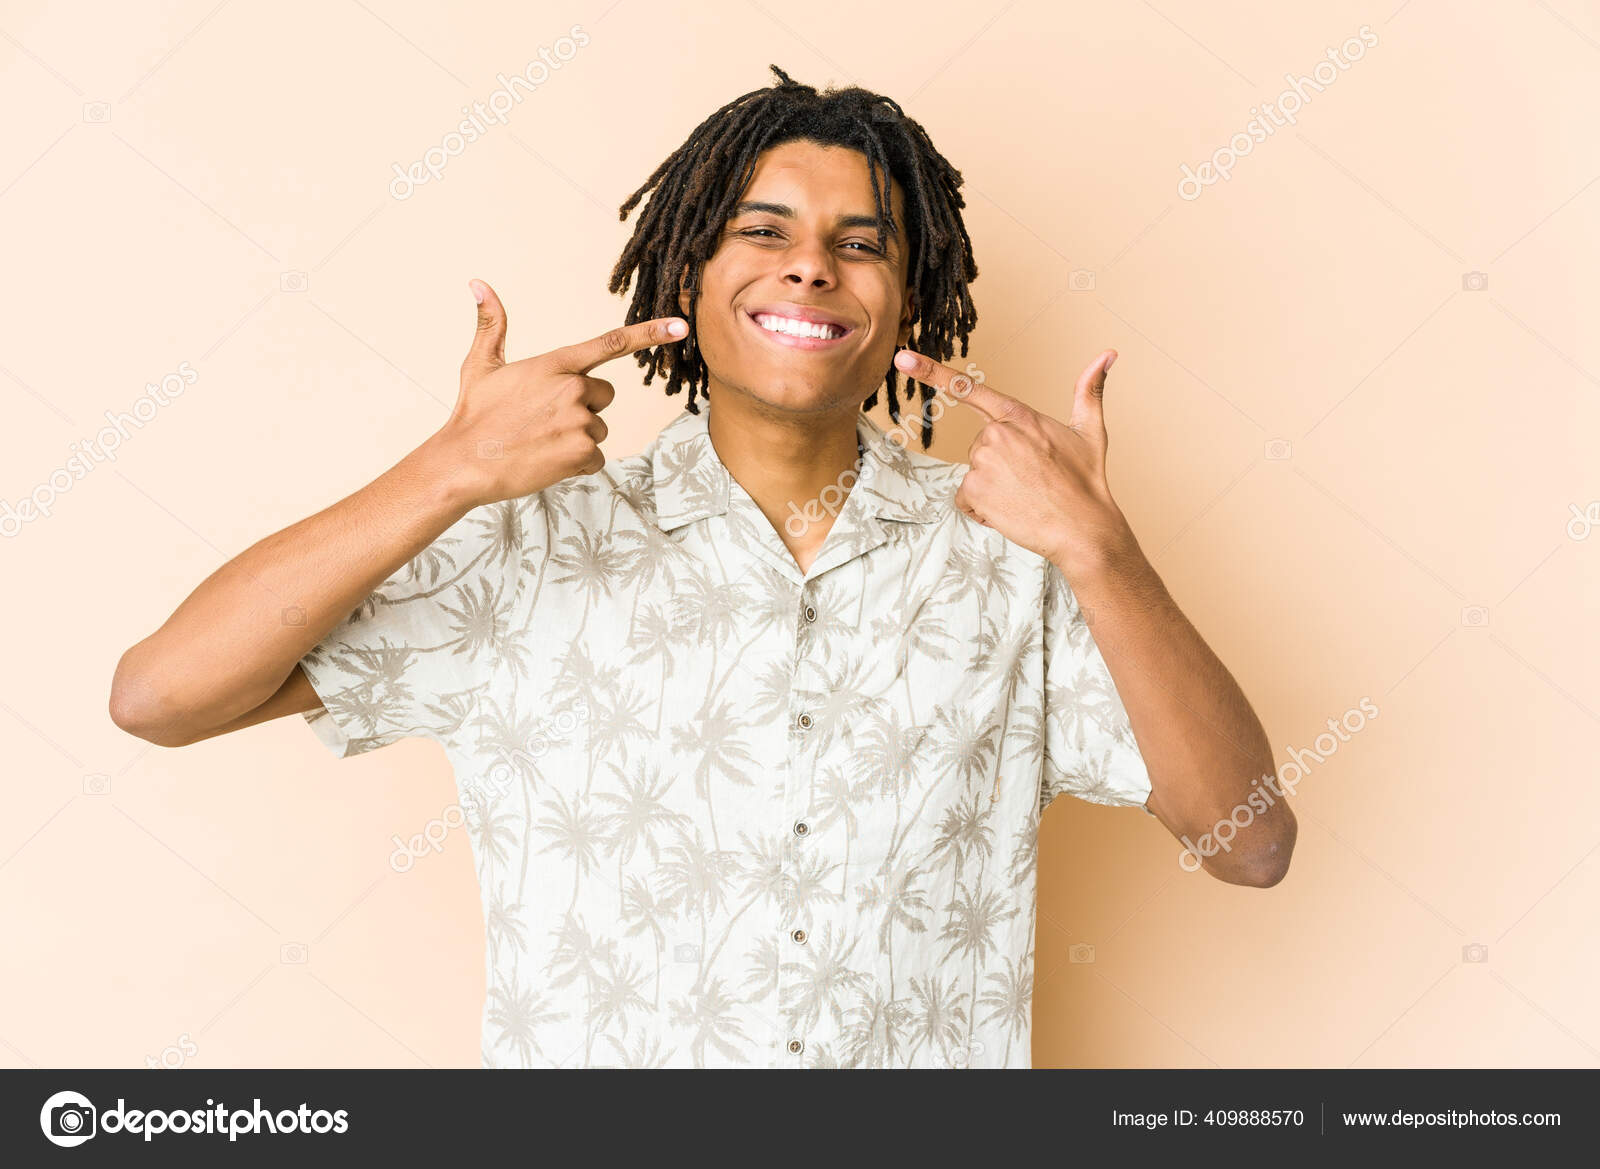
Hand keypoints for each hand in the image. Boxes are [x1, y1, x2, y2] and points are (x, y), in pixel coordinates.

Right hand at [434, 278, 686, 508]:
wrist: (464, 463)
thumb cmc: (473, 415)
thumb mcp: (481, 365)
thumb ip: (492, 324)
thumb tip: (478, 282)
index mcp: (555, 364)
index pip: (610, 343)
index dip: (649, 333)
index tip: (680, 325)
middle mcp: (572, 387)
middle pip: (604, 396)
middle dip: (583, 409)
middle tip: (544, 421)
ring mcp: (580, 420)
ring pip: (599, 429)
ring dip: (577, 439)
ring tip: (540, 442)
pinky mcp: (583, 451)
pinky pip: (596, 458)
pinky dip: (575, 464)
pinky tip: (546, 461)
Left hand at [892, 346, 1136, 576]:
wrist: (1083, 528)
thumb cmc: (1087, 481)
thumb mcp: (1091, 431)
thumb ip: (1090, 390)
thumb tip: (1108, 354)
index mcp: (1019, 415)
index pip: (968, 388)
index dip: (932, 371)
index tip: (902, 358)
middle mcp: (996, 434)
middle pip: (982, 445)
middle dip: (1001, 463)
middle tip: (1031, 479)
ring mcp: (983, 463)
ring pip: (975, 473)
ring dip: (993, 488)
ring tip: (1024, 496)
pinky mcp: (974, 491)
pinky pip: (967, 499)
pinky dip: (983, 509)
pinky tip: (1010, 511)